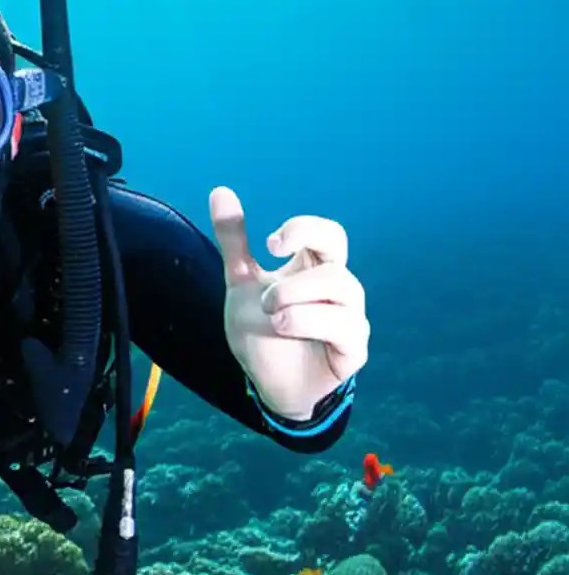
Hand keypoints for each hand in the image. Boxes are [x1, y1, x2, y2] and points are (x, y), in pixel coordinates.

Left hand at [209, 187, 369, 419]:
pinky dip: (310, 322)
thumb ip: (234, 240)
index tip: (272, 244)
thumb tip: (220, 190)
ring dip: (297, 300)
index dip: (304, 230)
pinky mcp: (355, 349)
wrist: (266, 384)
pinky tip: (283, 328)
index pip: (330, 233)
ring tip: (271, 318)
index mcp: (315, 268)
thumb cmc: (261, 332)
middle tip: (264, 301)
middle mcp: (340, 289)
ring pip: (344, 290)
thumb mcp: (241, 282)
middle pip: (336, 261)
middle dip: (293, 278)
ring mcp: (351, 318)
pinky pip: (347, 327)